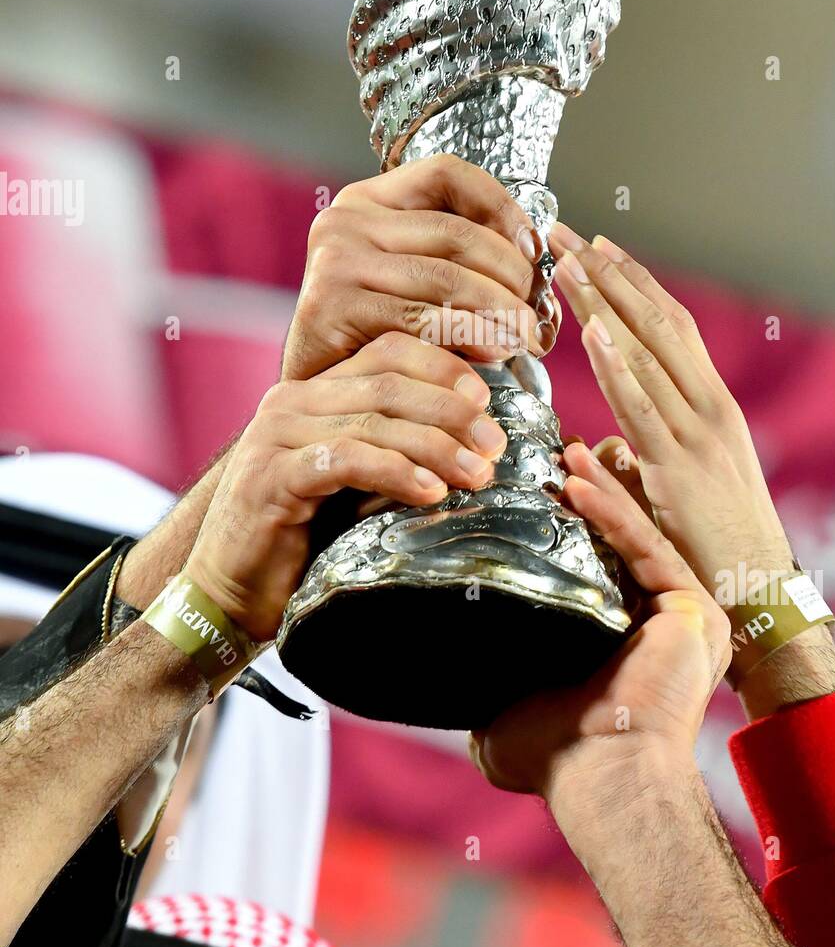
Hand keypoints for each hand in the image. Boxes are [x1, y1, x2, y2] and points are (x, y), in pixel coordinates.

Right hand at [186, 334, 505, 640]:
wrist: (227, 595)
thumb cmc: (301, 542)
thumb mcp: (357, 485)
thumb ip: (397, 453)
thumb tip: (476, 444)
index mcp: (314, 393)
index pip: (387, 351)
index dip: (443, 368)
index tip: (487, 401)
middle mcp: (291, 401)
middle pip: (388, 381)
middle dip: (452, 410)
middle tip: (494, 444)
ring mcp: (276, 435)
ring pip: (374, 419)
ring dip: (436, 444)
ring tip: (477, 471)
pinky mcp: (270, 476)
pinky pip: (346, 461)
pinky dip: (396, 472)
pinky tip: (431, 492)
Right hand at [282, 154, 556, 378]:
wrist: (315, 393)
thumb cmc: (373, 336)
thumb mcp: (412, 281)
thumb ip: (456, 259)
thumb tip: (534, 262)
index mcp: (367, 200)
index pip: (446, 173)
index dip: (500, 203)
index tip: (534, 248)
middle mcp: (344, 221)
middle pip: (455, 232)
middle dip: (512, 274)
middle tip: (539, 312)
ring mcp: (334, 261)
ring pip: (446, 278)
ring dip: (500, 310)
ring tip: (526, 338)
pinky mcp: (330, 307)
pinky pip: (421, 320)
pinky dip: (470, 336)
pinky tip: (494, 353)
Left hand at [472, 441, 730, 802]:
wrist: (601, 775)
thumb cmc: (554, 755)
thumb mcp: (501, 714)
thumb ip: (484, 681)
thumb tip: (433, 668)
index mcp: (620, 642)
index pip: (593, 566)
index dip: (566, 523)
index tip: (533, 483)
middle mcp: (656, 625)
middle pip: (620, 541)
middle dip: (590, 492)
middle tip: (554, 450)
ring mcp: (681, 615)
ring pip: (635, 535)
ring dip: (600, 488)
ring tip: (566, 449)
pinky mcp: (694, 608)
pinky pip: (647, 547)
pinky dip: (613, 511)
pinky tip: (578, 481)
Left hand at [548, 224, 794, 602]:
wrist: (759, 594)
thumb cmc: (717, 544)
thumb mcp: (680, 487)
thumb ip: (643, 456)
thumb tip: (603, 446)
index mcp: (713, 406)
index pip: (671, 326)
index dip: (632, 282)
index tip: (597, 246)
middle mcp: (709, 408)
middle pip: (655, 323)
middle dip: (608, 273)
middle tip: (564, 231)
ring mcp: (697, 436)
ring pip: (647, 354)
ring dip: (603, 303)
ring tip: (565, 262)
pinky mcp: (679, 470)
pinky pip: (643, 408)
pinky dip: (618, 365)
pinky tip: (591, 332)